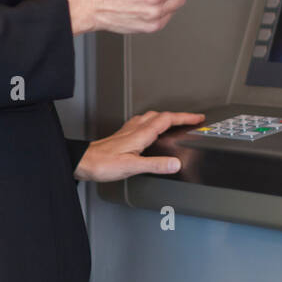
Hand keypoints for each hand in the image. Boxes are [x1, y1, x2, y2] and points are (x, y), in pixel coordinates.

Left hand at [73, 110, 204, 181]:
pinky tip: (149, 129)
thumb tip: (176, 163)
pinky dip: (152, 122)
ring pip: (151, 117)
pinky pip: (141, 122)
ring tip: (174, 121)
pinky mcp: (122, 135)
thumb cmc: (103, 163)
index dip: (184, 117)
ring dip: (165, 117)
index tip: (197, 118)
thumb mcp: (133, 167)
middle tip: (190, 119)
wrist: (84, 161)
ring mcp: (128, 130)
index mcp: (141, 134)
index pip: (168, 119)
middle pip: (161, 115)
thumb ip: (156, 165)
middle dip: (178, 116)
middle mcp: (135, 129)